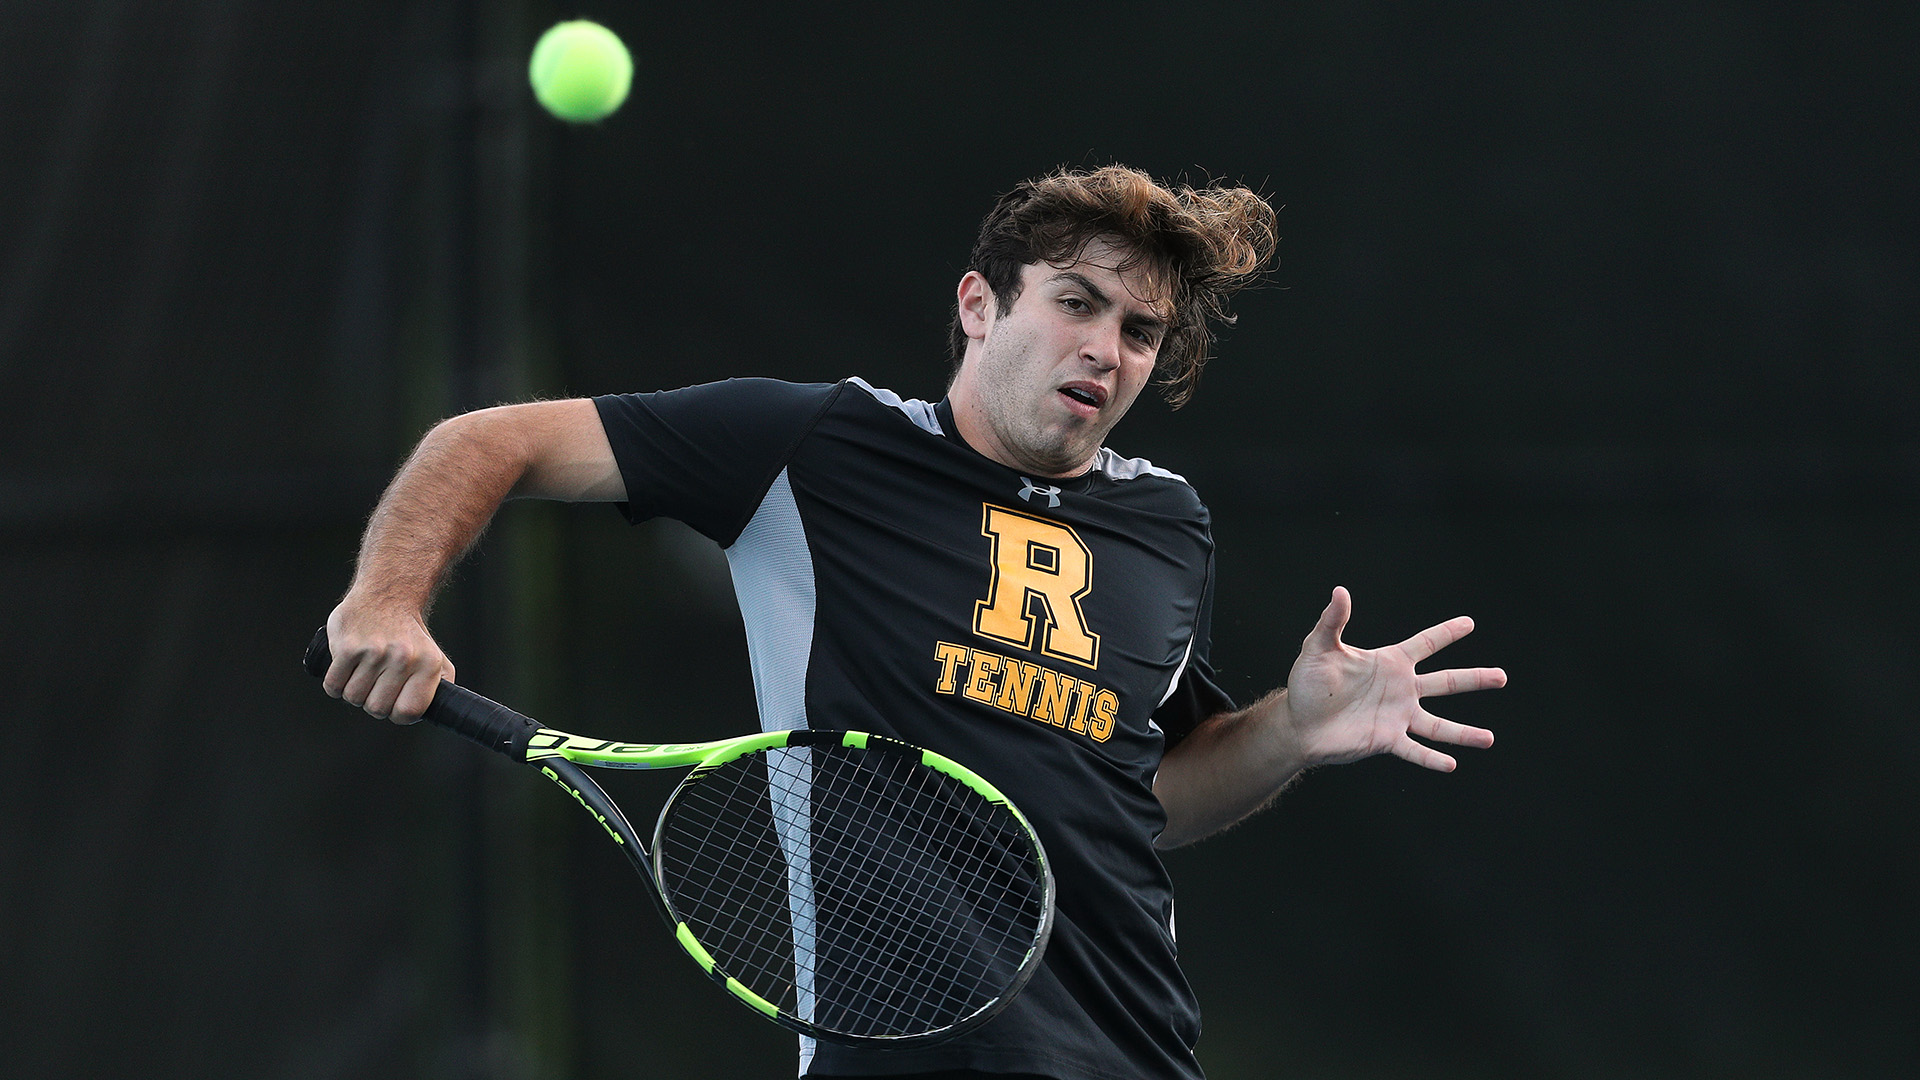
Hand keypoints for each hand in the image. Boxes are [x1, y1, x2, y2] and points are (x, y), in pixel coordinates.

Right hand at [321, 597, 453, 722]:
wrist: (387, 593)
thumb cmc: (410, 633)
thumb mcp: (436, 657)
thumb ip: (441, 686)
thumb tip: (438, 711)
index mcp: (427, 664)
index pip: (407, 712)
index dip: (397, 714)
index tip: (394, 703)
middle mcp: (403, 658)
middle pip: (377, 709)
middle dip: (373, 702)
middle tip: (375, 684)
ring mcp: (374, 652)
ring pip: (353, 698)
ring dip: (354, 691)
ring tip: (362, 672)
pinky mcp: (347, 647)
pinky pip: (333, 686)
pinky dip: (335, 684)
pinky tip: (345, 669)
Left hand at [1285, 587, 1502, 770]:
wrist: (1299, 723)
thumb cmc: (1309, 683)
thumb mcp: (1319, 648)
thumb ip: (1332, 621)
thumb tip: (1340, 591)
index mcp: (1390, 663)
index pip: (1425, 644)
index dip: (1446, 633)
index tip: (1469, 622)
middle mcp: (1401, 689)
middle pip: (1446, 682)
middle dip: (1475, 679)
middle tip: (1502, 676)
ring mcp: (1397, 716)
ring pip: (1438, 725)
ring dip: (1463, 732)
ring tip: (1489, 738)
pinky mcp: (1387, 740)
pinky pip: (1415, 750)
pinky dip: (1432, 758)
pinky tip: (1451, 764)